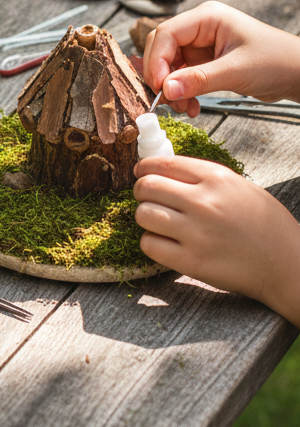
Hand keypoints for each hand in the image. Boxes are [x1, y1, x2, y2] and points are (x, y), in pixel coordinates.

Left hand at [134, 155, 299, 325]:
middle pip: (147, 187)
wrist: (287, 263)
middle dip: (142, 192)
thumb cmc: (265, 224)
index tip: (141, 173)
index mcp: (216, 178)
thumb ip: (204, 178)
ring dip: (146, 218)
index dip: (145, 168)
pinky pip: (150, 245)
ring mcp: (195, 232)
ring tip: (160, 223)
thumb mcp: (239, 187)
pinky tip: (166, 244)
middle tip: (148, 199)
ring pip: (143, 214)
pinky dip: (152, 243)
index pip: (162, 163)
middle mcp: (203, 202)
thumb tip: (166, 171)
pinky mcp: (190, 261)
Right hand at [142, 1, 299, 116]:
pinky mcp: (205, 61)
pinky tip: (191, 106)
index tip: (159, 87)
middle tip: (168, 100)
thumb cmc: (276, 61)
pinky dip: (182, 92)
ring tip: (184, 108)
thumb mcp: (236, 71)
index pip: (167, 34)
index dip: (158, 61)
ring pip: (170, 65)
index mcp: (207, 17)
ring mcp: (202, 44)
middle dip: (162, 76)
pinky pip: (182, 76)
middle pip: (163, 48)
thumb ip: (199, 79)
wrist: (297, 73)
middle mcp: (201, 27)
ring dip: (172, 88)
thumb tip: (167, 89)